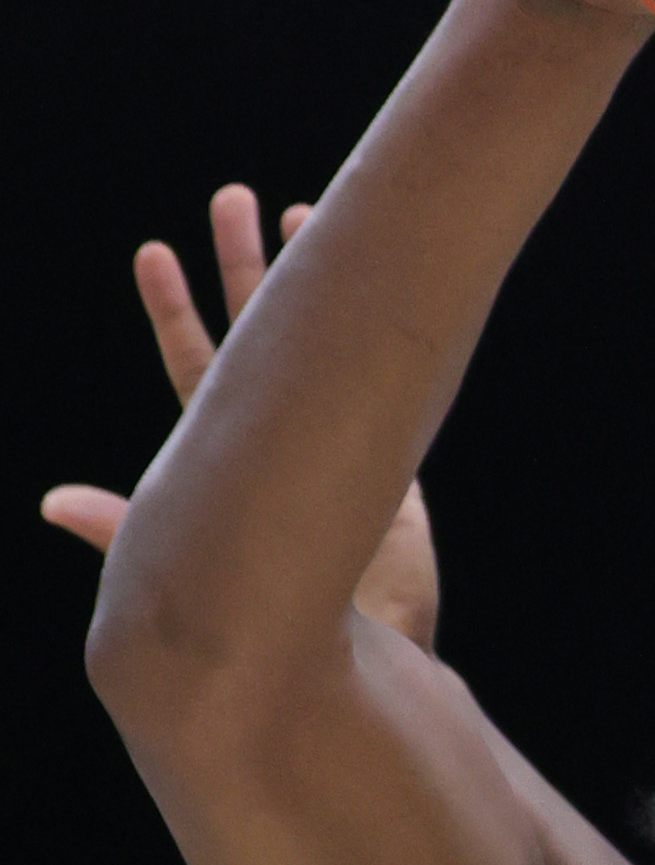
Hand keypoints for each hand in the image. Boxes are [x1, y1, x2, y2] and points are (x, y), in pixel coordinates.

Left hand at [43, 186, 440, 650]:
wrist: (350, 666)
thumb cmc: (265, 627)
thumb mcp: (186, 568)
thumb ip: (124, 530)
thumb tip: (48, 500)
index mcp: (229, 455)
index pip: (195, 365)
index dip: (173, 310)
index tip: (152, 252)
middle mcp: (283, 438)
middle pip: (258, 332)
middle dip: (243, 264)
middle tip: (232, 197)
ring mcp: (341, 445)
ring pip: (322, 344)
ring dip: (310, 281)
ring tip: (304, 214)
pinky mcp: (395, 472)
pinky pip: (390, 387)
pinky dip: (385, 337)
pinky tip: (392, 298)